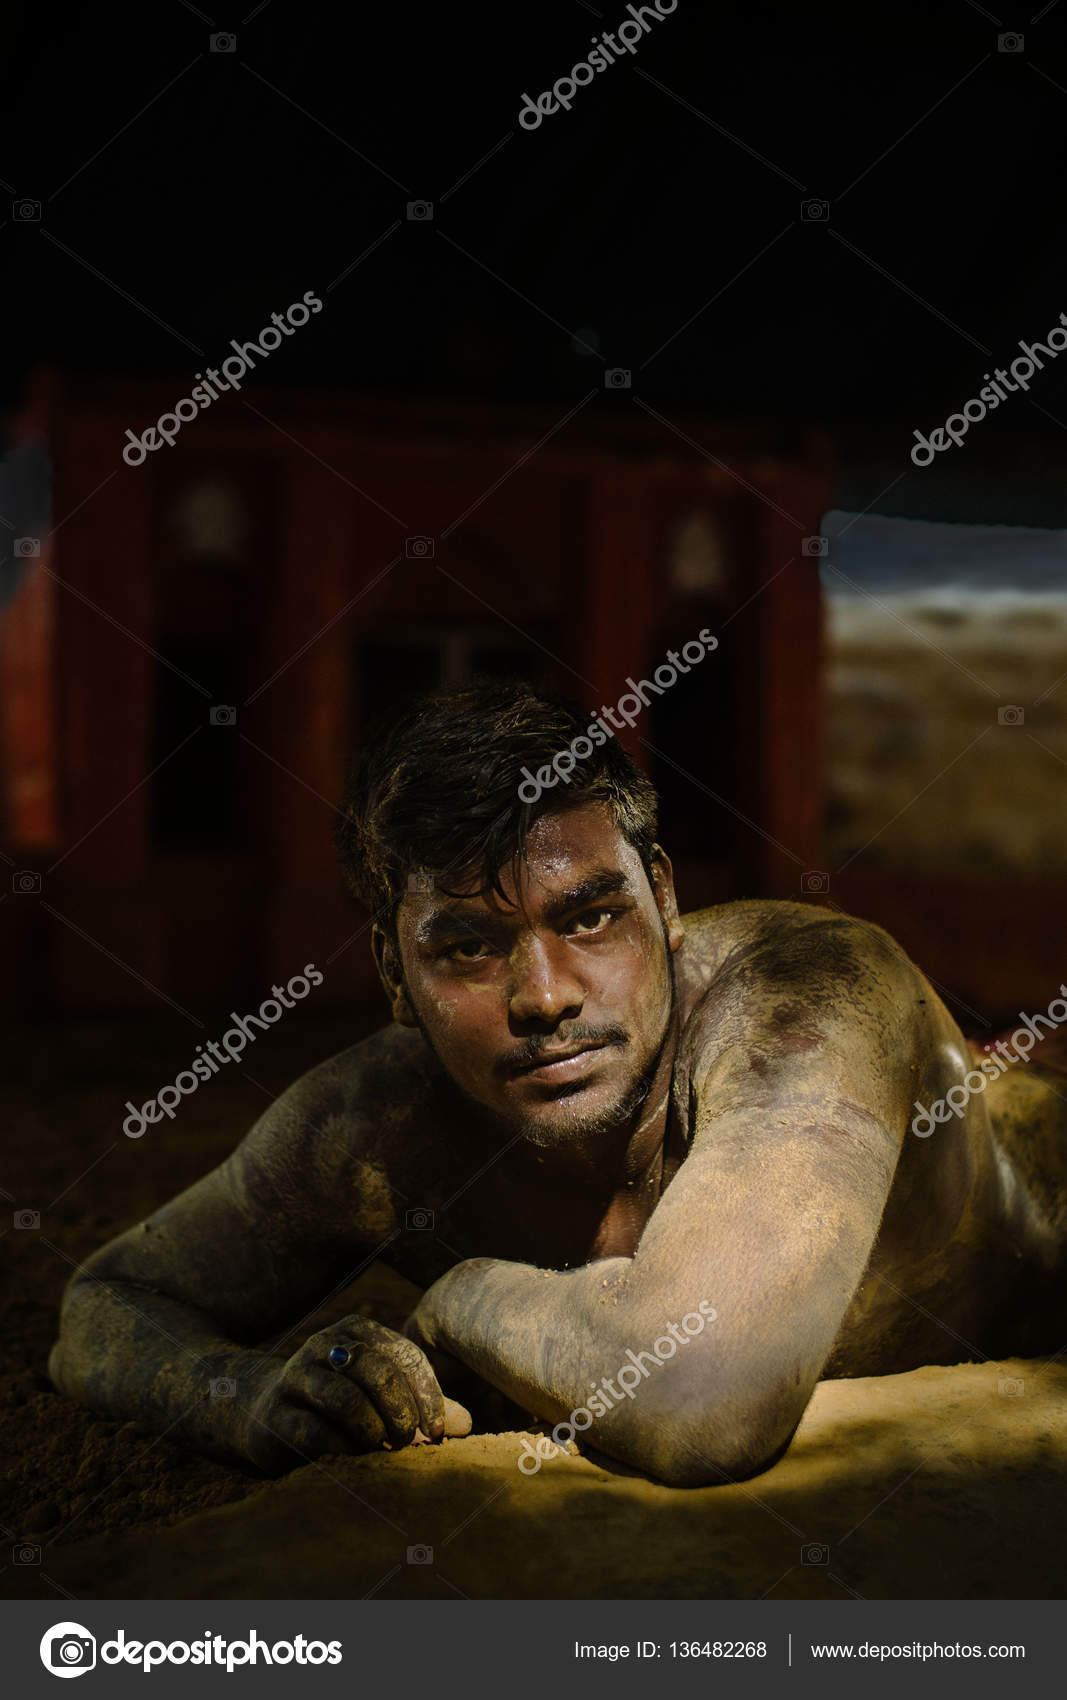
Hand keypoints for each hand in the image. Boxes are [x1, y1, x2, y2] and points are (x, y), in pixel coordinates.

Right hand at [234, 1314, 470, 1474]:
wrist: (262, 1411)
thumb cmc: (337, 1403)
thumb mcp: (379, 1395)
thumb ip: (420, 1404)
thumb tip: (466, 1424)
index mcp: (356, 1332)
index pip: (404, 1355)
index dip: (427, 1395)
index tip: (436, 1430)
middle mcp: (324, 1346)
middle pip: (376, 1372)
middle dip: (400, 1412)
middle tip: (407, 1441)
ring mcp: (295, 1376)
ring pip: (345, 1399)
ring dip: (372, 1432)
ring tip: (380, 1450)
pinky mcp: (275, 1414)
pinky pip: (315, 1432)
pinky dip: (343, 1450)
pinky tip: (353, 1459)